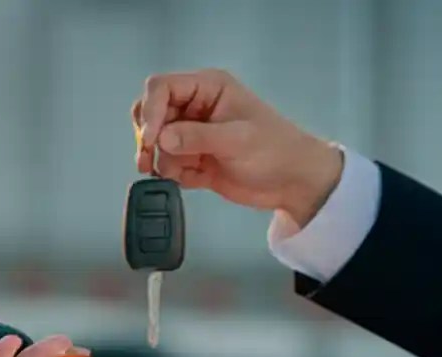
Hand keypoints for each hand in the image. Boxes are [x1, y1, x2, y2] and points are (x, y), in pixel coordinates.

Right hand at [132, 68, 342, 225]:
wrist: (294, 183)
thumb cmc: (276, 150)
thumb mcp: (238, 139)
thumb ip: (197, 137)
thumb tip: (162, 139)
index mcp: (208, 88)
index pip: (162, 87)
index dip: (151, 111)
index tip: (152, 139)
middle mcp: (196, 108)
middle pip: (152, 113)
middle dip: (148, 137)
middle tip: (147, 159)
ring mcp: (194, 135)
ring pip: (157, 142)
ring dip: (160, 159)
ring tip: (177, 173)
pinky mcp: (195, 159)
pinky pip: (168, 164)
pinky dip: (172, 174)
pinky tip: (190, 179)